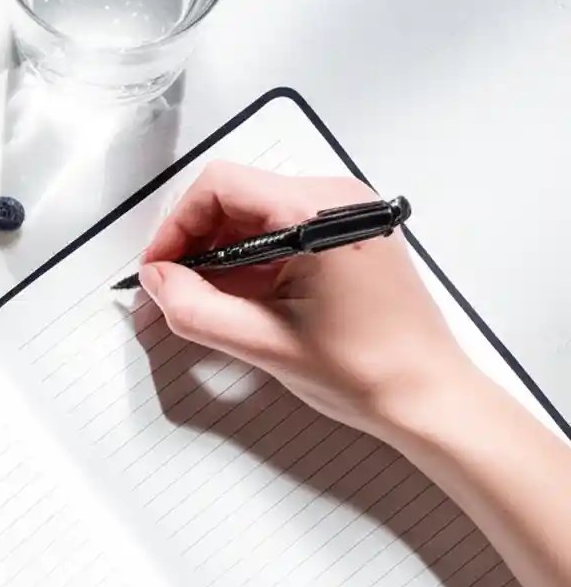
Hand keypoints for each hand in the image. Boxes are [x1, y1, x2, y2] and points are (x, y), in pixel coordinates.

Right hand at [139, 161, 473, 436]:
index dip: (176, 226)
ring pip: (253, 214)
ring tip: (203, 299)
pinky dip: (248, 259)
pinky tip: (238, 298)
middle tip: (172, 287)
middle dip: (194, 240)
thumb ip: (195, 308)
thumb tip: (156, 280)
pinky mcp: (346, 237)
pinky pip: (279, 231)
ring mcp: (344, 216)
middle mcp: (335, 200)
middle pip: (235, 196)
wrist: (429, 400)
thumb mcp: (264, 343)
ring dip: (218, 252)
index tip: (159, 268)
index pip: (220, 186)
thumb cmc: (369, 371)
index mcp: (319, 213)